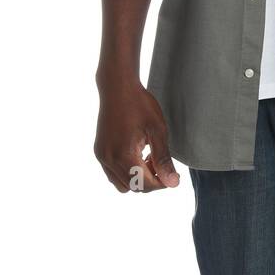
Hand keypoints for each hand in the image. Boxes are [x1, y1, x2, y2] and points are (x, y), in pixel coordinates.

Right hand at [94, 77, 180, 192]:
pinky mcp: (99, 151)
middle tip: (163, 165)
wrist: (117, 87)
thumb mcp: (157, 130)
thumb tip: (172, 183)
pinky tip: (138, 155)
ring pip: (121, 183)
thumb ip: (163, 158)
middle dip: (151, 181)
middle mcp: (108, 160)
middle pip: (133, 187)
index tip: (175, 175)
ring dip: (138, 178)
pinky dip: (127, 171)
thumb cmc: (140, 105)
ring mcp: (101, 156)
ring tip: (150, 159)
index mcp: (123, 155)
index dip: (162, 183)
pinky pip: (112, 173)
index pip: (144, 184)